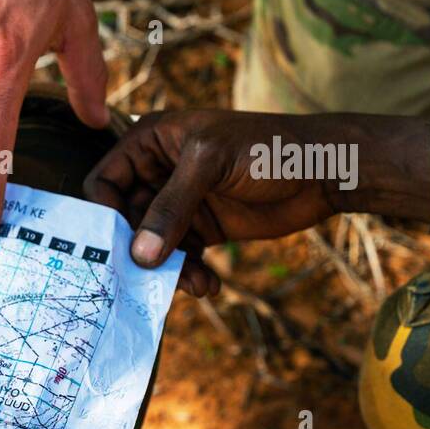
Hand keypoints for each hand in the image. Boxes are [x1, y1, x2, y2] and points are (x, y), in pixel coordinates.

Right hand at [83, 110, 429, 293]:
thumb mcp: (211, 166)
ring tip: (194, 284)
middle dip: (138, 251)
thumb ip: (171, 208)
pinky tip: (209, 285)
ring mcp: (180, 203)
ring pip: (152, 245)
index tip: (114, 249)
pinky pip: (180, 257)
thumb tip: (139, 255)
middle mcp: (158, 173)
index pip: (105, 182)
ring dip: (167, 269)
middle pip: (126, 220)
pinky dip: (189, 274)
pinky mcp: (203, 228)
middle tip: (151, 278)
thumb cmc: (269, 148)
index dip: (104, 214)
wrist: (325, 171)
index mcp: (151, 143)